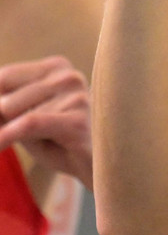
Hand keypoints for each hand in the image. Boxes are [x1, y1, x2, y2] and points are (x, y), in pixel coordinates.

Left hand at [0, 56, 92, 187]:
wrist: (92, 167)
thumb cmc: (55, 140)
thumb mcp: (23, 118)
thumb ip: (3, 108)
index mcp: (56, 68)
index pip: (4, 76)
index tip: (0, 121)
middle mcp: (69, 76)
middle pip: (6, 96)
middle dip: (0, 120)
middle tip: (10, 136)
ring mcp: (77, 96)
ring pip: (13, 109)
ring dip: (10, 133)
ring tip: (36, 143)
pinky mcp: (78, 119)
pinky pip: (29, 123)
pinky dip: (7, 135)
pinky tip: (0, 144)